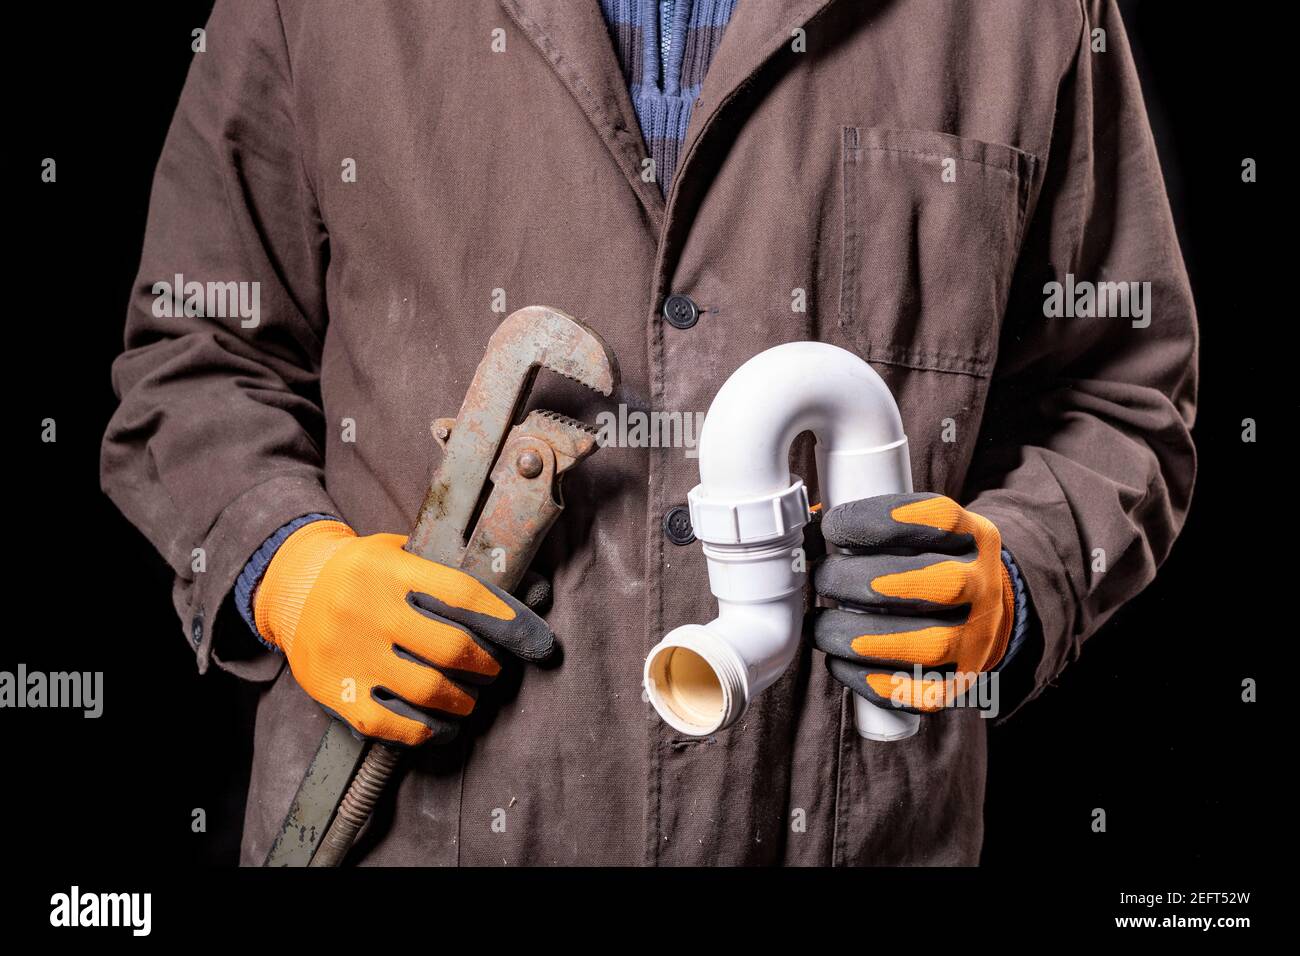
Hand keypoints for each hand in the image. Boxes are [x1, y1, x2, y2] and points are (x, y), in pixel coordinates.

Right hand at [254, 520, 553, 744]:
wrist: (291, 587)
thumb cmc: (364, 572)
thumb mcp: (400, 552)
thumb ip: (449, 572)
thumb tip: (531, 592)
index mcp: (390, 569)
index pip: (463, 595)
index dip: (508, 620)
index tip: (536, 639)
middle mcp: (367, 608)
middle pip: (451, 648)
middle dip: (486, 665)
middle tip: (493, 670)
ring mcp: (348, 652)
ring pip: (427, 690)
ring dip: (462, 701)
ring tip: (468, 699)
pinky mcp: (333, 689)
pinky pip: (390, 723)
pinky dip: (425, 730)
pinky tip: (440, 726)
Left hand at [810, 493, 1013, 711]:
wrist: (981, 615)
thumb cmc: (928, 565)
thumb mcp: (922, 532)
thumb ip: (878, 527)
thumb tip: (809, 527)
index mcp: (975, 539)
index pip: (941, 520)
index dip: (880, 521)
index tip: (833, 526)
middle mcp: (985, 588)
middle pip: (939, 584)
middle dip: (862, 581)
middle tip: (821, 578)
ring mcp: (977, 639)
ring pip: (929, 645)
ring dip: (859, 637)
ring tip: (819, 626)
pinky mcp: (959, 682)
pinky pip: (919, 691)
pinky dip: (869, 678)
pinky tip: (838, 660)